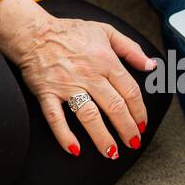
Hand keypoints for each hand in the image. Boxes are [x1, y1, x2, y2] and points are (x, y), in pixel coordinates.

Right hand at [0, 0, 156, 157]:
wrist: (34, 32)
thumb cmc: (70, 32)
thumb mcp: (106, 31)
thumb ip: (131, 48)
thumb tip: (151, 65)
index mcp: (105, 61)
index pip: (129, 91)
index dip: (139, 111)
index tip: (142, 125)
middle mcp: (89, 75)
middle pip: (114, 107)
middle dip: (127, 129)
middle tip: (133, 143)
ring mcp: (67, 85)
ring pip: (89, 116)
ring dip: (102, 137)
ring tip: (112, 153)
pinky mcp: (47, 93)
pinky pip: (56, 118)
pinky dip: (64, 135)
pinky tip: (75, 150)